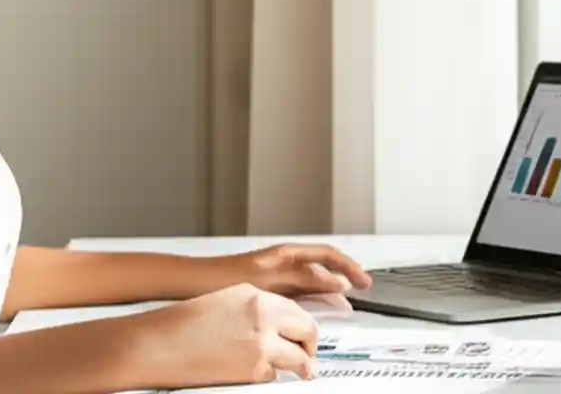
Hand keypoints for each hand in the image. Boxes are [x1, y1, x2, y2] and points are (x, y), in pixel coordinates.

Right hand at [137, 283, 318, 387]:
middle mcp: (262, 315)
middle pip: (307, 331)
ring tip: (298, 371)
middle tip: (308, 356)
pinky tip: (252, 371)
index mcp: (254, 294)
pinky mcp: (253, 369)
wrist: (156, 345)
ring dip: (298, 365)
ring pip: (298, 358)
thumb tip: (277, 324)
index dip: (303, 325)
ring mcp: (261, 343)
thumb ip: (254, 308)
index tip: (305, 334)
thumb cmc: (179, 324)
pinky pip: (272, 374)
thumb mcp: (223, 301)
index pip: (296, 310)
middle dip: (310, 346)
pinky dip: (267, 375)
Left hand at [217, 244, 373, 298]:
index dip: (349, 268)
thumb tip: (336, 281)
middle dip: (345, 274)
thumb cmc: (227, 276)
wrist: (196, 282)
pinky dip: (314, 295)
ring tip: (344, 300)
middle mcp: (284, 260)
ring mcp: (277, 272)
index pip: (328, 256)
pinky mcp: (269, 285)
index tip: (364, 282)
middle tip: (363, 288)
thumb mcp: (273, 277)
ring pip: (313, 277)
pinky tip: (316, 306)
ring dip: (331, 286)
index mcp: (287, 253)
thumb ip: (306, 278)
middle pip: (324, 264)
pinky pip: (300, 287)